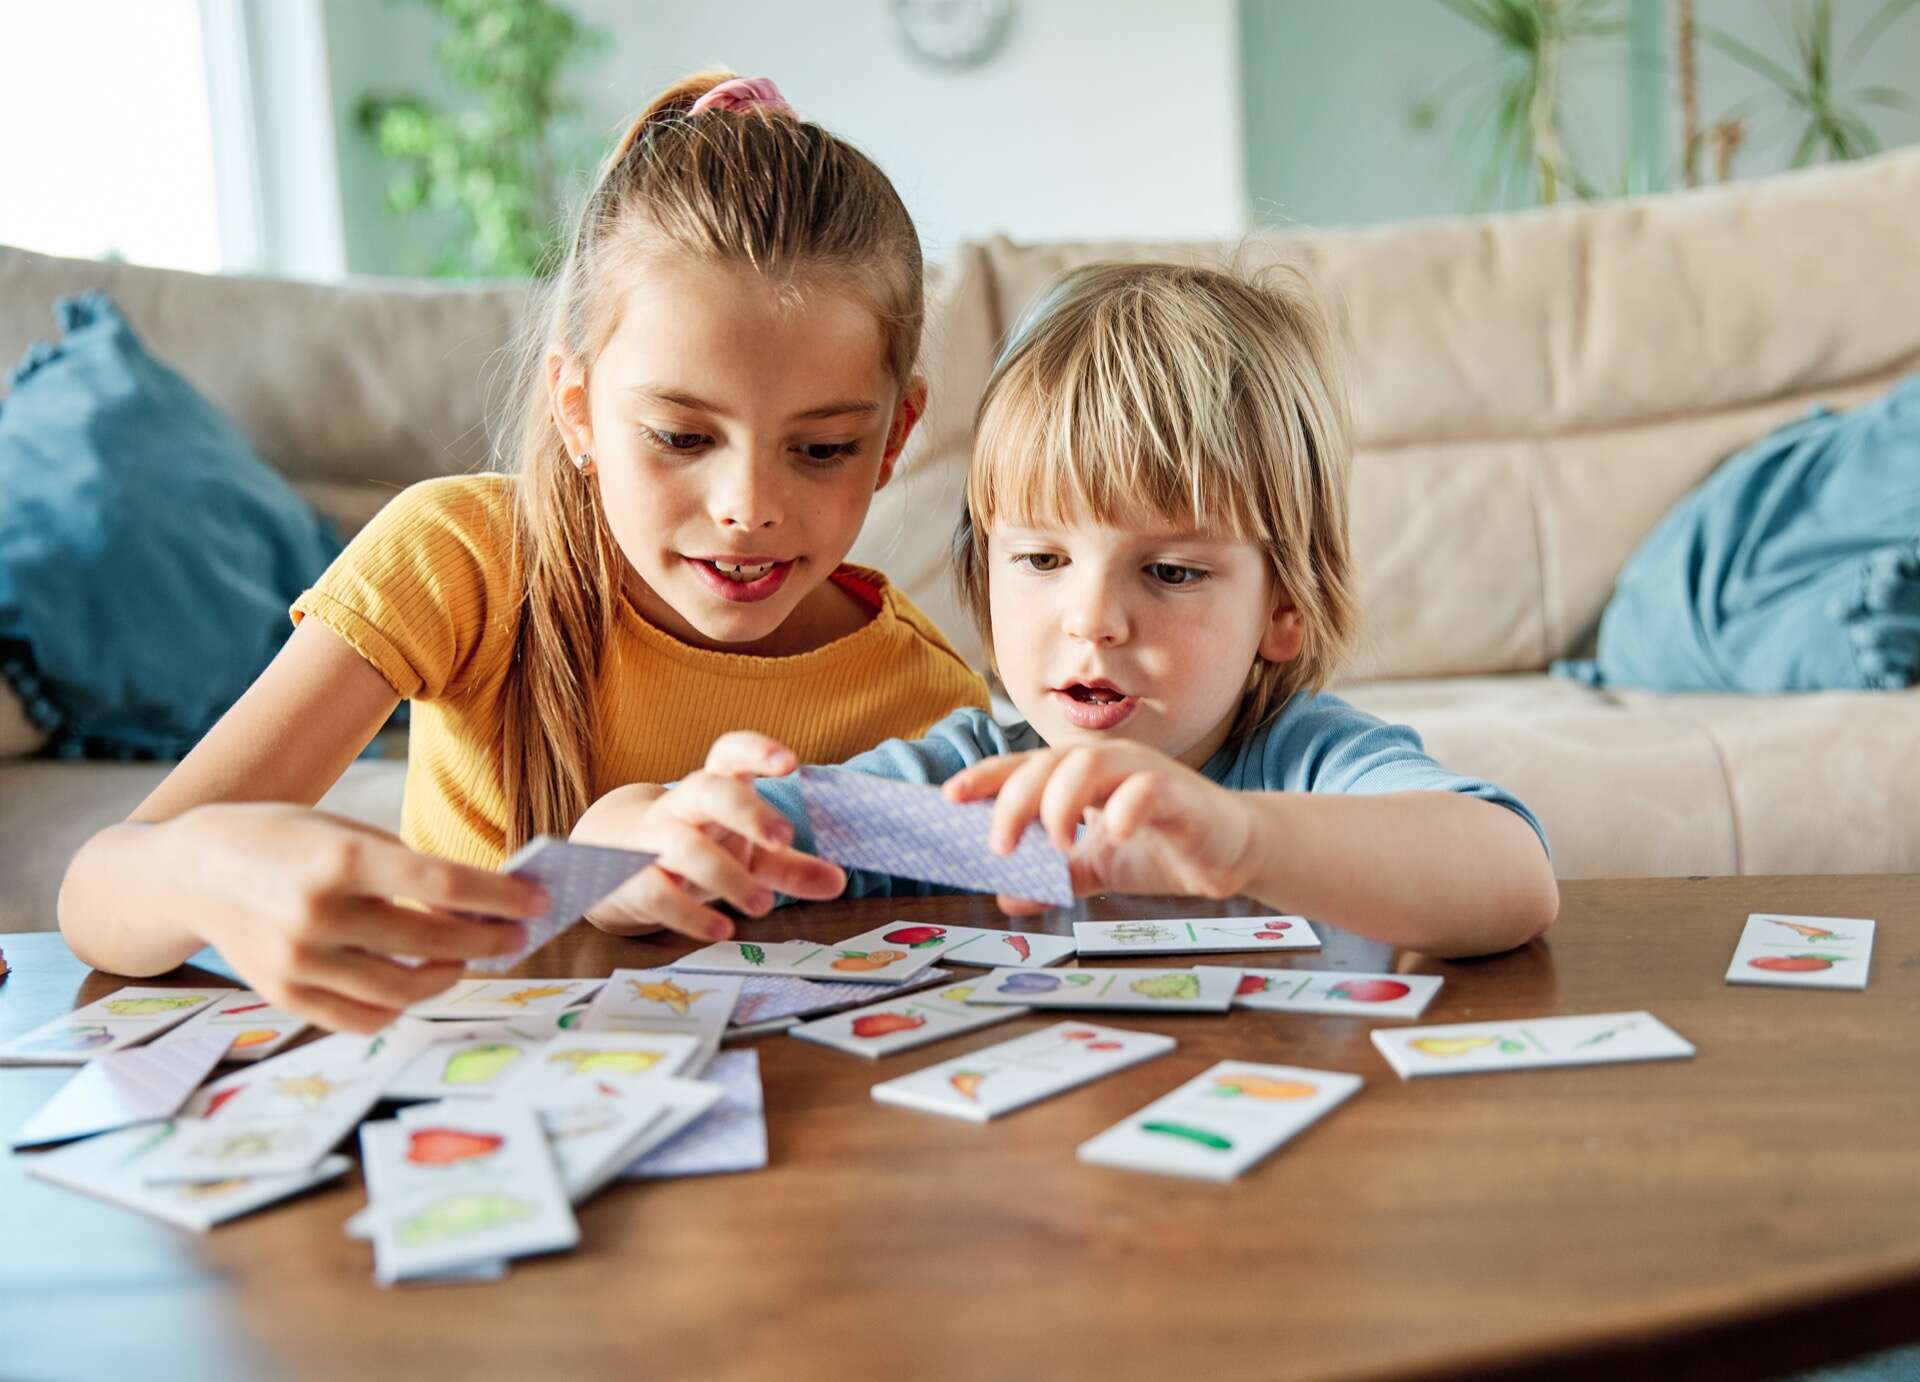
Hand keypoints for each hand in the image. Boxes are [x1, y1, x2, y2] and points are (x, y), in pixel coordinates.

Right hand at [170, 803, 549, 1033]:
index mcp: (341, 858)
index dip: (501, 896)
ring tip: (468, 957)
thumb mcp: (345, 830)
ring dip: (450, 975)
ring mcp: (298, 962)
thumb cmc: (284, 840)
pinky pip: (364, 1017)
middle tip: (517, 936)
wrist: (193, 870)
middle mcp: (318, 914)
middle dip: (488, 941)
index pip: (444, 884)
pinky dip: (401, 1003)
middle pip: (432, 943)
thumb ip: (407, 867)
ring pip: (403, 989)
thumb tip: (480, 903)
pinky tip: (418, 980)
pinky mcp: (284, 997)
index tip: (539, 901)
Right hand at [581, 732, 844, 940]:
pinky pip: (658, 893)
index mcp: (716, 788)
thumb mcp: (748, 854)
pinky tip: (723, 931)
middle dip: (748, 811)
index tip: (790, 762)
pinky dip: (691, 915)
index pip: (729, 752)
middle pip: (708, 791)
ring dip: (728, 876)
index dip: (757, 750)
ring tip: (765, 905)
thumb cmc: (698, 847)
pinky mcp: (633, 882)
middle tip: (784, 838)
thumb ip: (791, 865)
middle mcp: (683, 807)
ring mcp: (654, 842)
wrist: (613, 862)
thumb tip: (839, 882)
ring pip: (685, 847)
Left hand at [944, 743, 1257, 912]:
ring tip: (1052, 844)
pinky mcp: (1180, 794)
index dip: (987, 778)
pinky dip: (1127, 807)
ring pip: (1091, 764)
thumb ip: (1058, 876)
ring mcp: (1144, 773)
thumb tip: (1007, 895)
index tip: (949, 798)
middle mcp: (1109, 764)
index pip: (1025, 767)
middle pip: (1049, 763)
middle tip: (999, 845)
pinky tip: (1112, 834)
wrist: (1229, 854)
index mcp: (1083, 776)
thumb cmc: (1162, 847)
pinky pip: (1149, 789)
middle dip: (1016, 799)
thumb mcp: (1099, 867)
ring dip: (1062, 801)